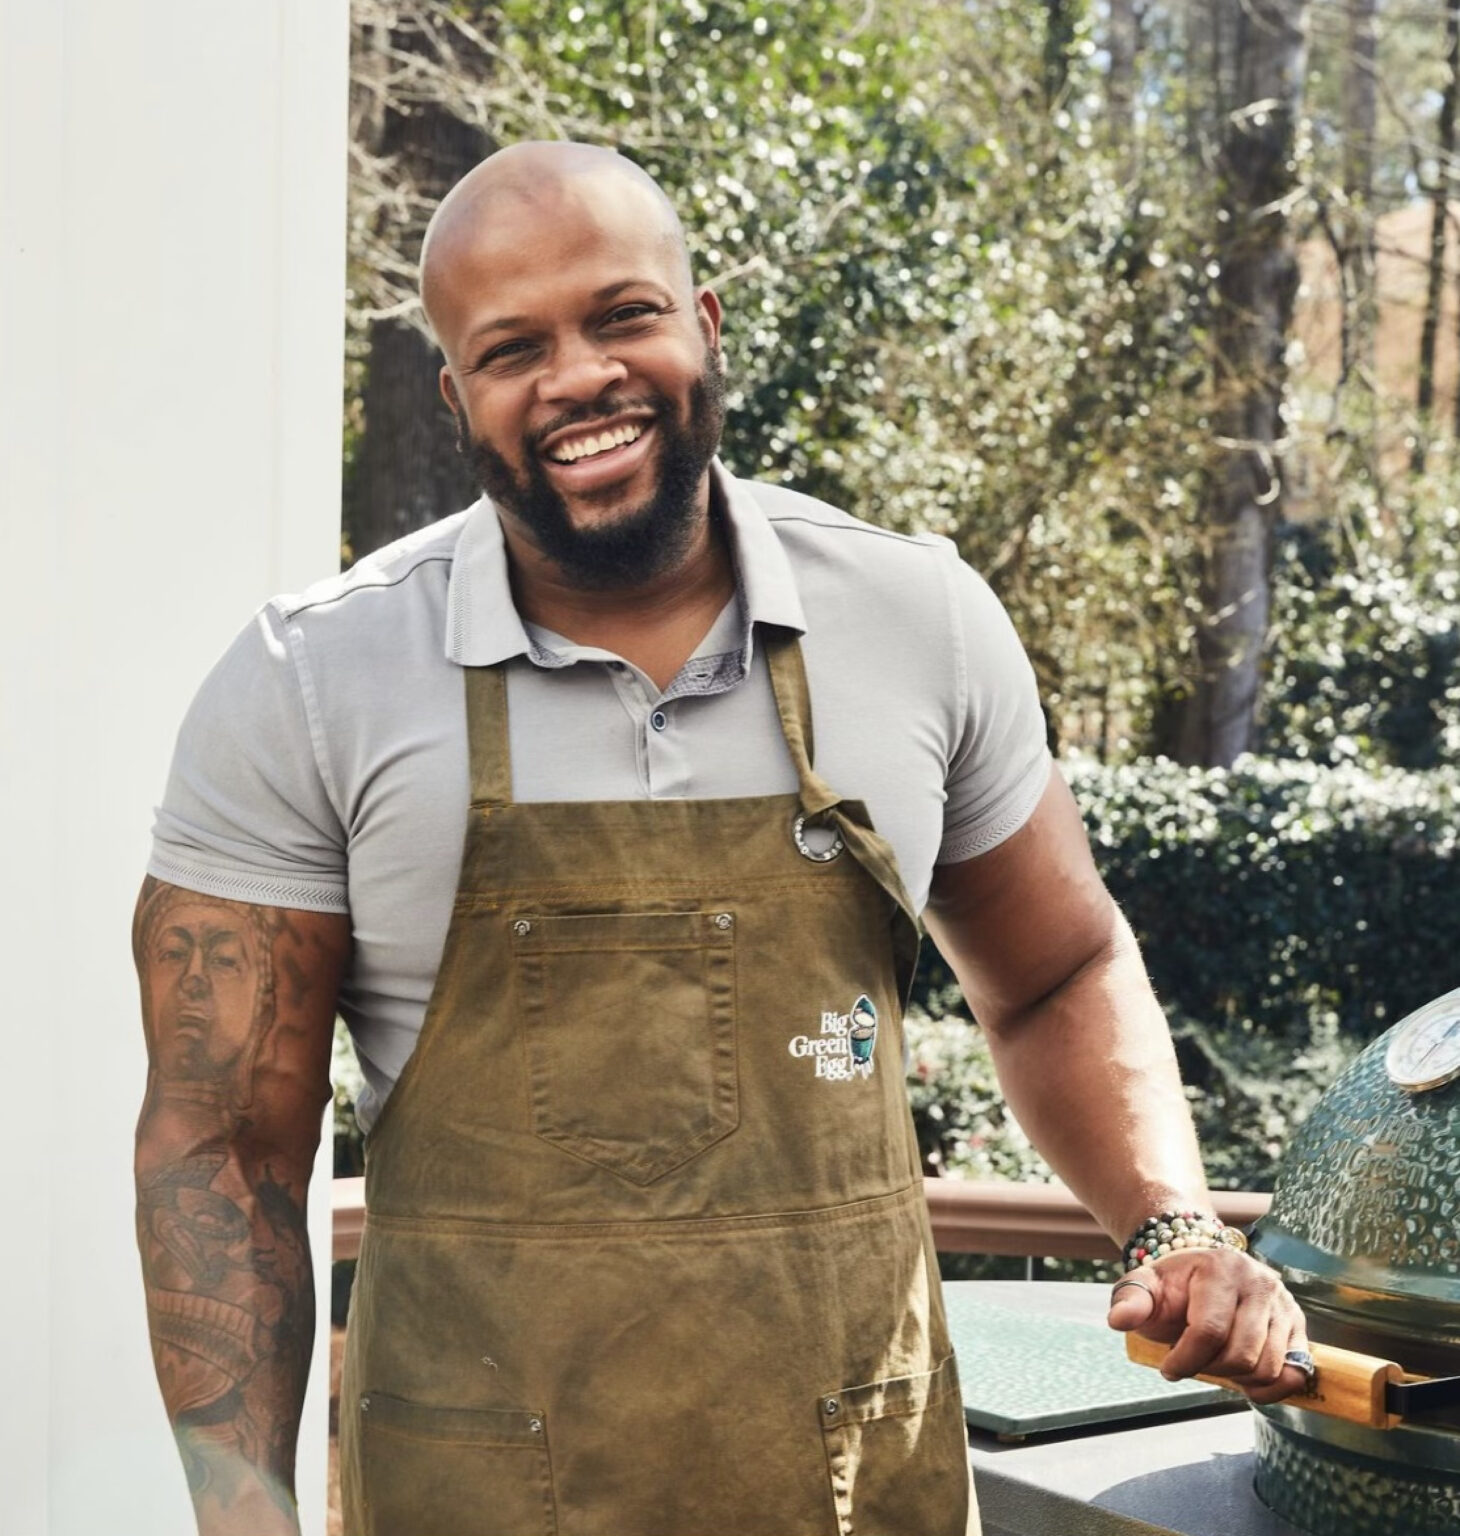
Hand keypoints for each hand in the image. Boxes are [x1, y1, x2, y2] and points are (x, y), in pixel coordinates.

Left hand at [1105, 1246, 1311, 1403]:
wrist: (1204, 1273)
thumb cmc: (1173, 1287)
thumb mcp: (1145, 1286)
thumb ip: (1130, 1301)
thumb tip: (1118, 1321)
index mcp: (1221, 1269)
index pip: (1209, 1331)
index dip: (1186, 1360)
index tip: (1168, 1369)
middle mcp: (1260, 1283)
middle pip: (1241, 1354)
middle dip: (1209, 1369)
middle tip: (1193, 1362)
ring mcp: (1284, 1305)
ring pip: (1268, 1367)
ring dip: (1237, 1379)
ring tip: (1214, 1363)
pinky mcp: (1299, 1327)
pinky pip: (1296, 1374)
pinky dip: (1271, 1389)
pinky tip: (1245, 1382)